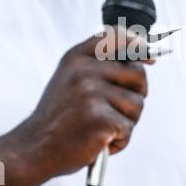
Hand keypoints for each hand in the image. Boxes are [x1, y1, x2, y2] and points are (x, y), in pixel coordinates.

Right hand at [15, 27, 156, 177]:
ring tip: (100, 128)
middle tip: (114, 110)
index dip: (139, 46)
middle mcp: (83, 71)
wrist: (34, 148)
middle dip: (135, 94)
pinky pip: (128, 128)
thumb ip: (100, 64)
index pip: (118, 37)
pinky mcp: (100, 119)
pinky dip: (119, 141)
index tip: (150, 58)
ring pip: (137, 104)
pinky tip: (98, 142)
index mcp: (76, 58)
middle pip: (137, 73)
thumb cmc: (58, 118)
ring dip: (125, 122)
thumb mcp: (70, 79)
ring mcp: (91, 94)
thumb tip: (146, 57)